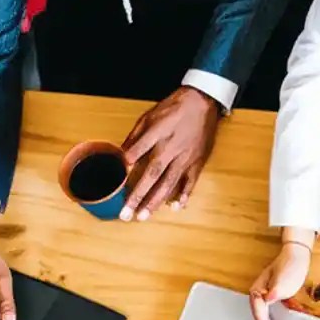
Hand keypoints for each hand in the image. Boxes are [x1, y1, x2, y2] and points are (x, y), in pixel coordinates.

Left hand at [120, 87, 219, 220]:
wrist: (203, 103)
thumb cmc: (174, 108)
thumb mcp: (150, 116)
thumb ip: (135, 136)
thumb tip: (122, 154)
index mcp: (158, 134)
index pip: (138, 151)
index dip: (127, 163)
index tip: (117, 177)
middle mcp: (171, 149)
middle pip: (152, 175)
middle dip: (138, 196)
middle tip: (126, 214)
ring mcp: (185, 158)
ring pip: (169, 183)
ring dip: (155, 202)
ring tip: (143, 216)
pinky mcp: (197, 162)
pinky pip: (190, 182)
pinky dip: (184, 195)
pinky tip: (176, 207)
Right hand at [249, 241, 312, 319]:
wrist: (297, 254)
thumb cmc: (291, 265)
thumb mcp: (285, 278)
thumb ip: (277, 289)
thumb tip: (268, 299)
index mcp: (258, 291)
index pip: (259, 313)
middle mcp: (258, 293)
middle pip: (258, 315)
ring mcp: (264, 294)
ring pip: (262, 314)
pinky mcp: (272, 294)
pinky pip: (269, 310)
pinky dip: (272, 319)